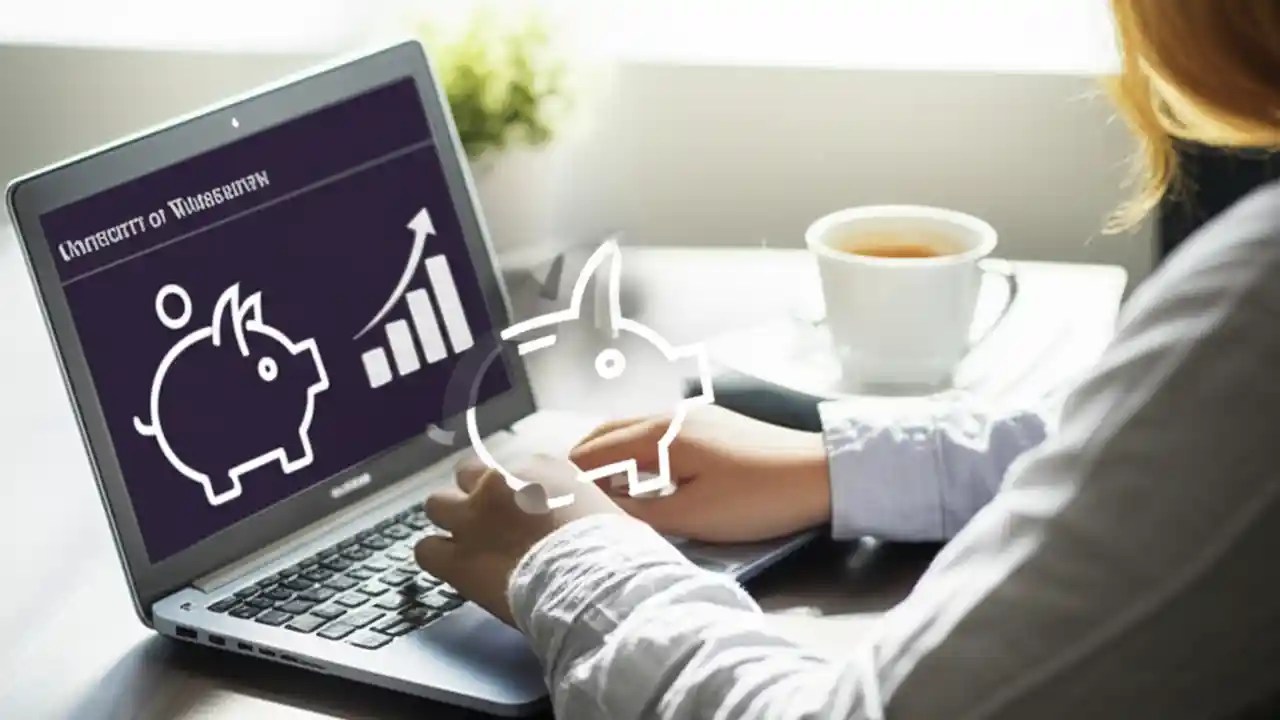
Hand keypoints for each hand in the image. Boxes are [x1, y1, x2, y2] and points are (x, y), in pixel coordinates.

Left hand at [414, 454, 625, 625]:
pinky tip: (455, 569)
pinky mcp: (457, 557)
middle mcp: (500, 483)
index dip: (511, 491)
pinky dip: (438, 558)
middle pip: (466, 475)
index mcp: (539, 467)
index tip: (521, 509)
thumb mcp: (600, 505)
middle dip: (474, 497)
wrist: (594, 583)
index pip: (509, 468)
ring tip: (468, 544)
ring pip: (436, 505)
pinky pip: (426, 550)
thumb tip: (572, 513)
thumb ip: (573, 501)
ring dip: (451, 522)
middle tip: (490, 523)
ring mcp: (473, 518)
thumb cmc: (612, 550)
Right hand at [570, 406, 829, 542]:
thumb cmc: (756, 497)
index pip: (594, 451)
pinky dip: (634, 455)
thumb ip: (639, 512)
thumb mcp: (692, 514)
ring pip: (633, 433)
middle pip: (608, 433)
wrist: (821, 474)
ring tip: (595, 490)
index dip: (565, 475)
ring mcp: (693, 417)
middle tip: (559, 491)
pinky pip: (656, 436)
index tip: (538, 494)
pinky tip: (640, 479)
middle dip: (580, 461)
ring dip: (608, 457)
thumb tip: (595, 510)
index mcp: (659, 434)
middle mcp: (670, 416)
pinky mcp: (713, 427)